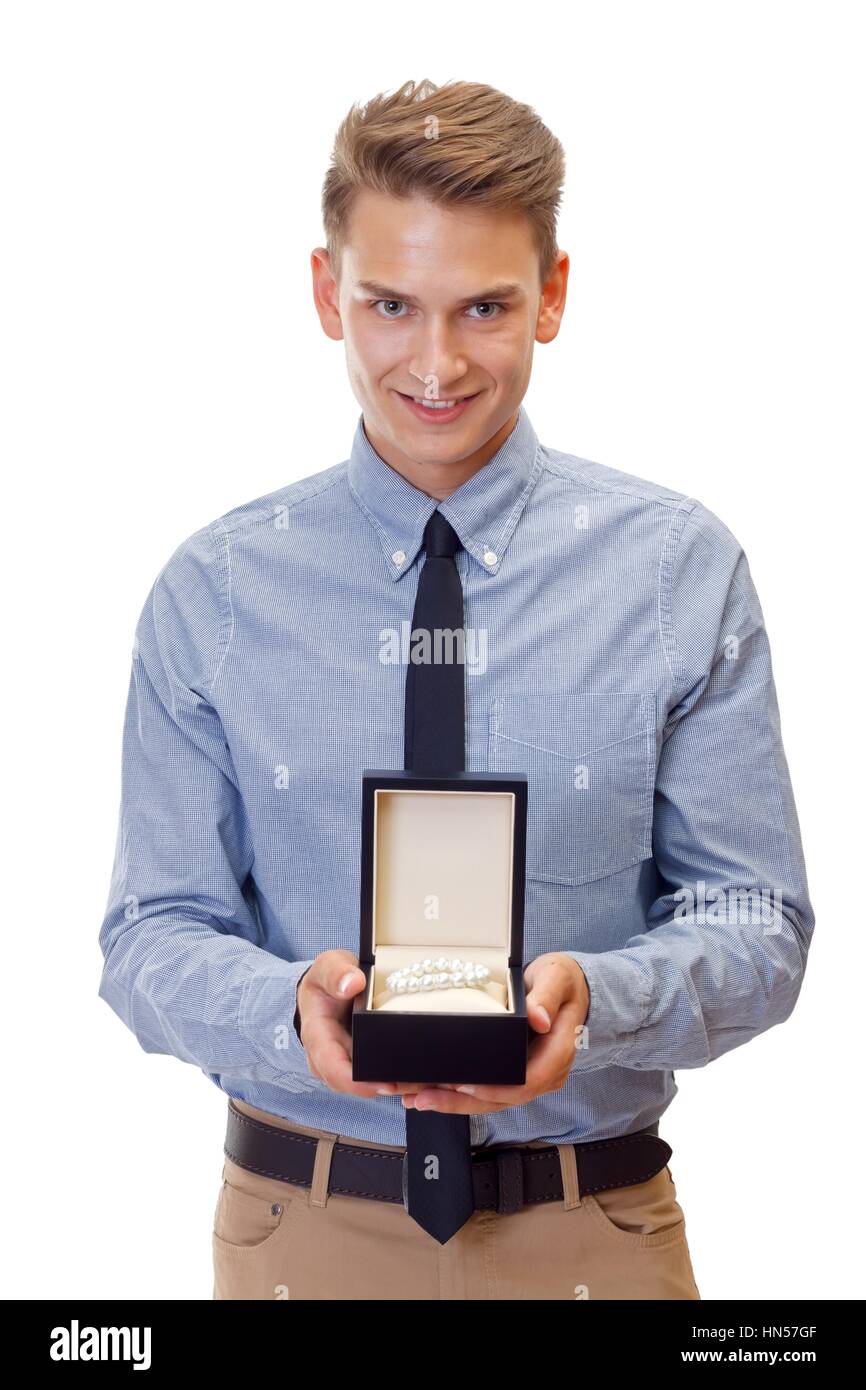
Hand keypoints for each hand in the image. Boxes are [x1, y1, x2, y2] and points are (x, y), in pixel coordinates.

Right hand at [295, 949, 408, 1098]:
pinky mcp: (358, 1065)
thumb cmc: (328, 978)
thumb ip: (337, 972)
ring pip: (366, 1087)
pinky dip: (396, 1080)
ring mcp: (341, 1065)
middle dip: (385, 1088)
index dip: (357, 1082)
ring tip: (424, 1082)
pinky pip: (373, 1079)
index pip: (331, 1066)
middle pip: (352, 1085)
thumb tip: (352, 984)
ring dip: (395, 1087)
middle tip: (418, 1084)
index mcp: (316, 1035)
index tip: (386, 1084)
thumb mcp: (329, 965)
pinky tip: (419, 1077)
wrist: (329, 987)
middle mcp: (326, 1058)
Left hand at [377, 953, 589, 1113]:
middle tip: (424, 1098)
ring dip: (452, 1102)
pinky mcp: (512, 1074)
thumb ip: (548, 996)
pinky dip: (456, 1093)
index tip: (465, 1085)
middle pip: (502, 1099)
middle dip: (460, 1102)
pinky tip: (428, 1092)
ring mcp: (528, 1077)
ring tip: (416, 1099)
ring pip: (489, 1100)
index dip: (496, 1089)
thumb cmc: (561, 980)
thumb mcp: (557, 978)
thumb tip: (539, 1019)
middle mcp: (544, 1072)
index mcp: (558, 1052)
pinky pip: (486, 1090)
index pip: (528, 1082)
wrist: (564, 985)